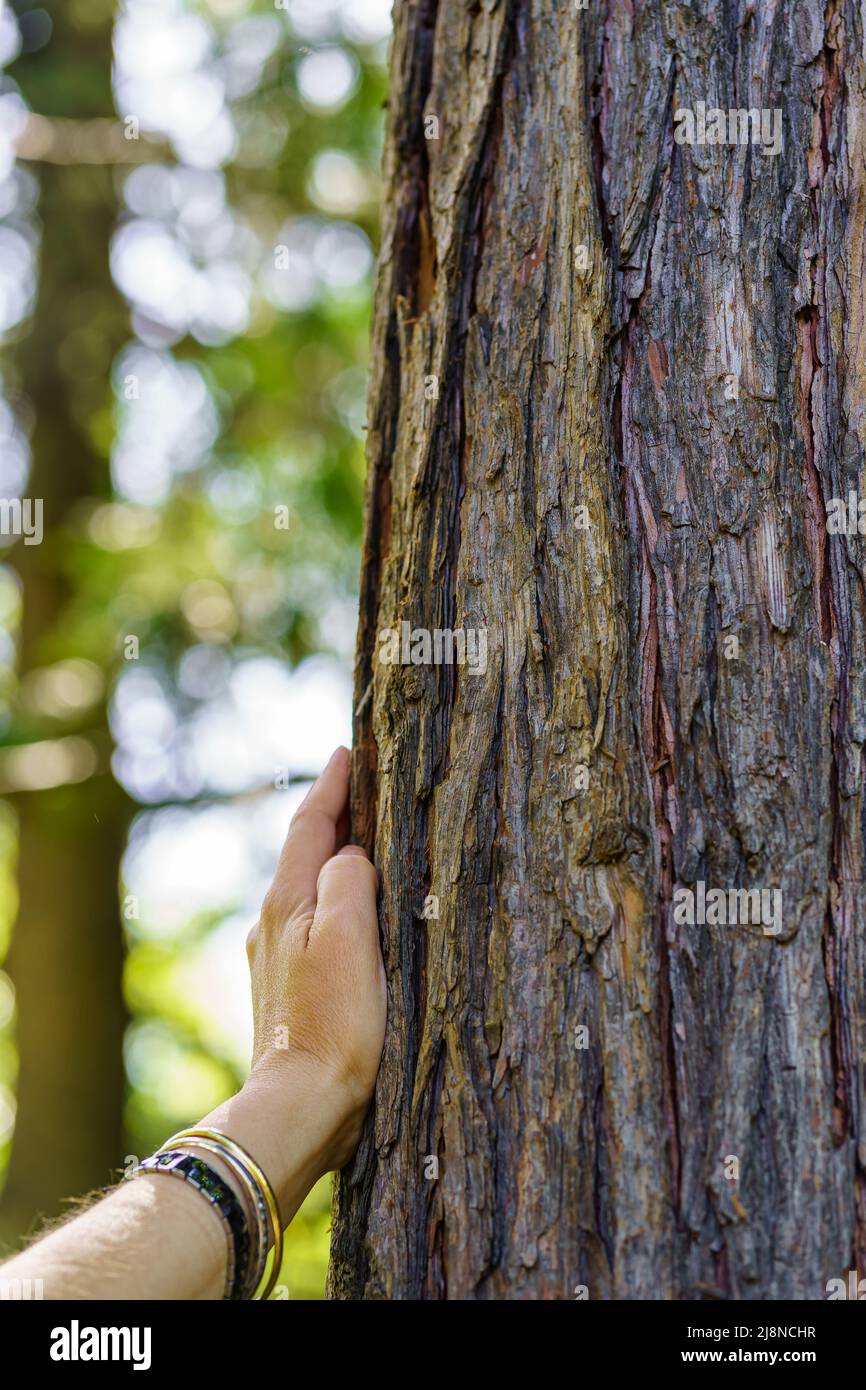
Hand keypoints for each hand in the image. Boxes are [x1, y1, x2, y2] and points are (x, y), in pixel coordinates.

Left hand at [243, 746, 385, 1177]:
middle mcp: (272, 924)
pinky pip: (312, 924)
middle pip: (303, 853)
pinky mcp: (287, 990)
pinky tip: (352, 914)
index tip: (345, 751)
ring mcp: (275, 959)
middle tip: (362, 786)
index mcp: (287, 904)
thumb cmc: (335, 1025)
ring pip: (306, 889)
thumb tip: (350, 855)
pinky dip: (332, 901)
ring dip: (331, 859)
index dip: (331, 786)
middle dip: (332, 817)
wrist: (300, 1105)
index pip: (309, 825)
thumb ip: (347, 882)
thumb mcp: (349, 941)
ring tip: (363, 842)